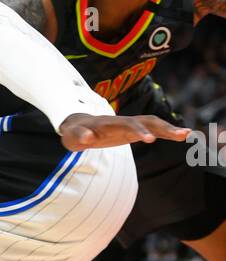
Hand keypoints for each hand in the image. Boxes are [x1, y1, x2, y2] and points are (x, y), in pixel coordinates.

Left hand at [59, 113, 191, 150]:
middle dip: (163, 128)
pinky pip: (153, 130)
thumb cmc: (74, 132)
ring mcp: (129, 124)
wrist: (77, 125)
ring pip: (153, 124)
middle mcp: (122, 121)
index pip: (127, 125)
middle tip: (181, 135)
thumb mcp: (73, 135)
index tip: (150, 140)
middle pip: (146, 122)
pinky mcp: (134, 130)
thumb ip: (81, 136)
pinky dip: (167, 132)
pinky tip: (182, 136)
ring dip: (169, 129)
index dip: (138, 131)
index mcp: (109, 123)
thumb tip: (88, 138)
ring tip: (187, 135)